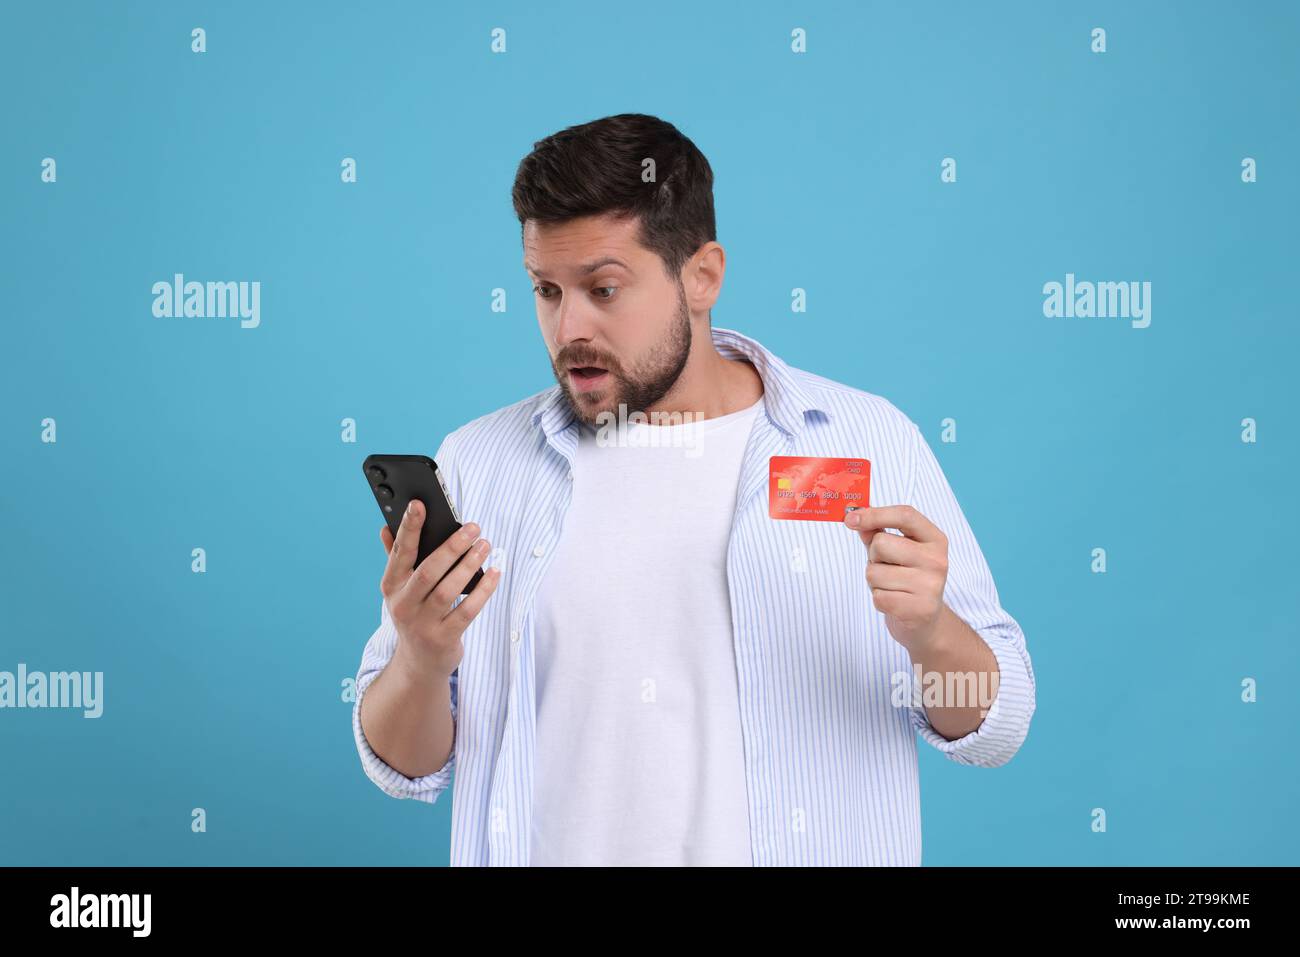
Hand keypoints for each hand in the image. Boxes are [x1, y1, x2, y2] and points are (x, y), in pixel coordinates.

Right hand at [379, 499, 500, 679]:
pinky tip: (495, 573)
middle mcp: (404, 604)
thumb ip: (396, 558)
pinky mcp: (444, 638)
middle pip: (428, 570)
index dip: (409, 527)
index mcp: (391, 586)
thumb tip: (386, 527)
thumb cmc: (414, 613)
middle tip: (473, 527)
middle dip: (452, 546)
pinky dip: (483, 590)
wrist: (419, 662)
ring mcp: (423, 624)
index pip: (400, 552)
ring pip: (449, 589)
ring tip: (485, 545)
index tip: (419, 504)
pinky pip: (467, 610)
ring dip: (470, 565)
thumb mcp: (400, 589)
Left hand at [845, 505, 948, 652]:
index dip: (874, 514)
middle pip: (882, 543)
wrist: (926, 621)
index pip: (905, 515)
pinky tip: (894, 602)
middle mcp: (937, 560)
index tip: (850, 518)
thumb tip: (854, 515)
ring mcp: (931, 585)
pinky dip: (879, 600)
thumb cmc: (907, 580)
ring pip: (874, 572)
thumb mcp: (895, 552)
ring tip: (892, 587)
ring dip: (875, 582)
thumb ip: (876, 532)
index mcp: (935, 539)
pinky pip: (878, 597)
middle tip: (887, 568)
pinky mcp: (920, 609)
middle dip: (874, 557)